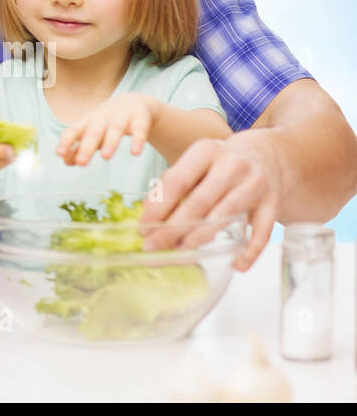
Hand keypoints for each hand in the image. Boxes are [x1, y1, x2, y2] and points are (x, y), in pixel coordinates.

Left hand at [57, 93, 156, 166]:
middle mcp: (104, 117)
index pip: (75, 129)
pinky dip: (137, 140)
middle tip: (81, 163)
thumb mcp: (93, 132)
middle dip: (87, 146)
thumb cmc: (108, 122)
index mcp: (89, 120)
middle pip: (94, 131)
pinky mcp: (140, 118)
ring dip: (110, 142)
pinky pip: (139, 129)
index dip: (67, 141)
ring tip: (105, 156)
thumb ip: (79, 147)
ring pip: (115, 128)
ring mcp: (122, 116)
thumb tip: (65, 161)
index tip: (59, 154)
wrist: (135, 102)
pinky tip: (135, 152)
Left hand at [140, 131, 279, 270]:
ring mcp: (255, 184)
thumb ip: (175, 182)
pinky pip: (262, 232)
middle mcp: (232, 165)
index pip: (177, 181)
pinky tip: (237, 265)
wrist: (265, 156)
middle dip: (174, 227)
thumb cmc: (220, 164)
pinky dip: (250, 251)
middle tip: (155, 245)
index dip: (158, 206)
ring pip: (225, 215)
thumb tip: (149, 213)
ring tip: (182, 252)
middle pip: (199, 201)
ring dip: (201, 237)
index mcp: (206, 151)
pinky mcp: (272, 203)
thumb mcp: (197, 162)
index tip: (143, 227)